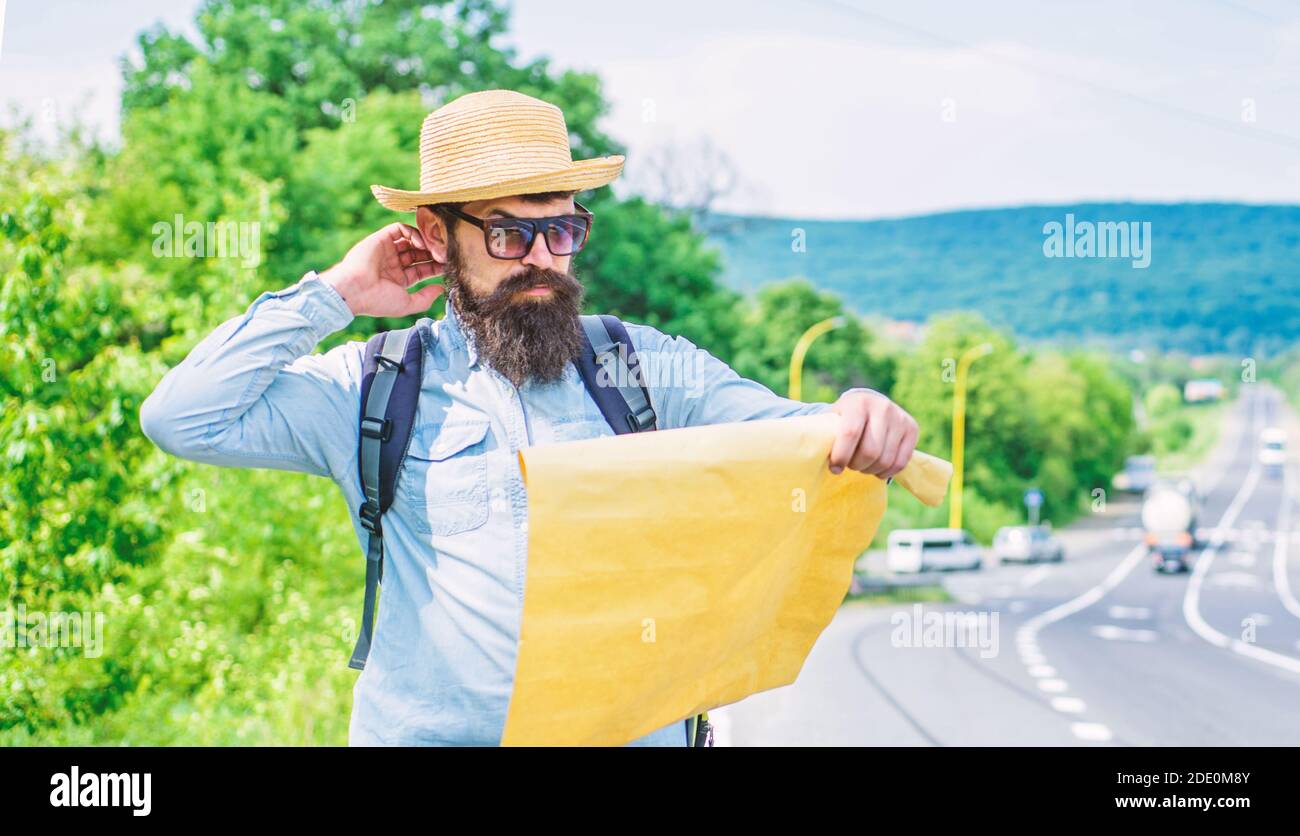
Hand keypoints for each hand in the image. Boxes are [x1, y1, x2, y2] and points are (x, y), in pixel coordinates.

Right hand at [319, 223, 445, 316]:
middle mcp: (393, 264)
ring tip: (435, 248)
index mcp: (398, 280)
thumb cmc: (378, 301)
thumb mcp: (407, 304)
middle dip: (432, 253)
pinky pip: (399, 229)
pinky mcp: (380, 238)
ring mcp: (386, 251)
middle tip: (446, 254)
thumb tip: (441, 289)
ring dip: (425, 242)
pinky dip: (412, 232)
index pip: (422, 270)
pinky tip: (421, 243)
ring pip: (410, 240)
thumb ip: (425, 298)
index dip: (435, 267)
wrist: (354, 290)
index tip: (448, 266)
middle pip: (418, 254)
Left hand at [827, 388, 918, 477]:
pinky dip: (885, 472)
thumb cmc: (844, 418)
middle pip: (870, 451)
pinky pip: (900, 463)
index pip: (850, 434)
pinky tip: (875, 468)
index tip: (834, 468)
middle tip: (849, 465)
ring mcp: (900, 417)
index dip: (841, 456)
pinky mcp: (912, 428)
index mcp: (858, 403)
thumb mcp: (833, 420)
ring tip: (861, 465)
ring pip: (885, 460)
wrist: (869, 404)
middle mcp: (882, 407)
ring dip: (870, 470)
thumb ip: (828, 437)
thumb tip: (820, 460)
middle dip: (856, 465)